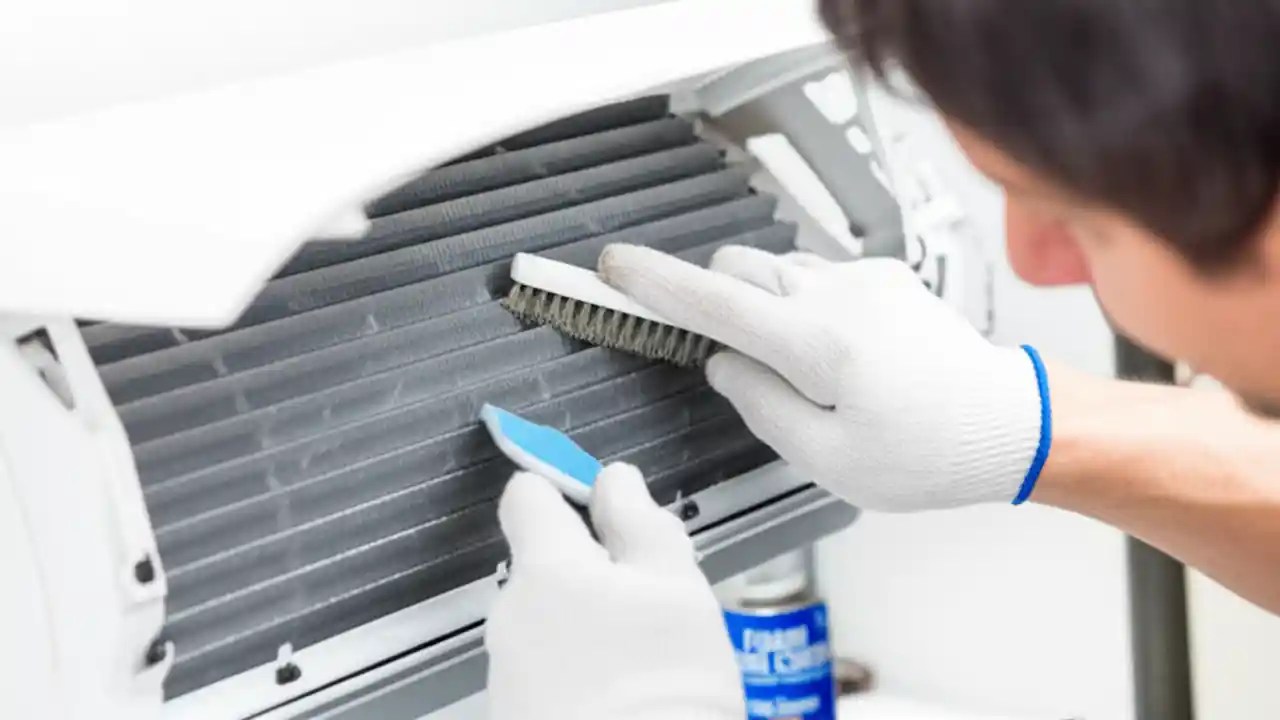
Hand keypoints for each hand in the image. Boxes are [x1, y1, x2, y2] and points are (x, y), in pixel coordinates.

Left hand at [485, 464, 744, 719]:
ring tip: (643, 666)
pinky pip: (544, 673)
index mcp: (545, 567)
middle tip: (652, 606)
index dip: (563, 490)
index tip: (605, 512)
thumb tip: (613, 478)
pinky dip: (577, 675)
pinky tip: (621, 701)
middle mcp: (509, 613)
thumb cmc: (668, 683)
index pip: (526, 495)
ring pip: (546, 621)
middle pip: (542, 565)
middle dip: (591, 572)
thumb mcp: (677, 588)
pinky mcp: (512, 715)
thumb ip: (641, 523)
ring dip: (585, 627)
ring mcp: (505, 671)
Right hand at [598, 245, 1050, 511]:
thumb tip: (721, 365)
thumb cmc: (932, 453)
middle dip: (712, 302)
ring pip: (776, 270)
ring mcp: (865, 279)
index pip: (712, 299)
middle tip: (728, 359)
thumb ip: (759, 405)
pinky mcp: (885, 277)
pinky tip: (838, 357)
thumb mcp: (828, 460)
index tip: (613, 267)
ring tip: (802, 372)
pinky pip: (817, 277)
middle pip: (736, 269)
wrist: (1013, 423)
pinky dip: (803, 306)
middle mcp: (839, 295)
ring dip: (761, 306)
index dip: (652, 283)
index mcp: (817, 343)